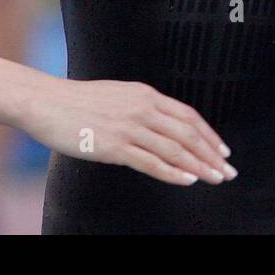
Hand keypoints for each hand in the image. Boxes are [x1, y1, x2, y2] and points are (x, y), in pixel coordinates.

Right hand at [28, 76, 236, 186]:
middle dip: (211, 154)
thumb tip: (162, 124)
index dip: (208, 134)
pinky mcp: (114, 146)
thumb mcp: (118, 95)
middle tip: (227, 170)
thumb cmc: (78, 101)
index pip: (187, 115)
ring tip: (215, 178)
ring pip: (174, 149)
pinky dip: (173, 172)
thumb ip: (141, 107)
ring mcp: (129, 127)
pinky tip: (188, 180)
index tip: (222, 150)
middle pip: (187, 133)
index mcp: (145, 94)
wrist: (46, 102)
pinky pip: (151, 162)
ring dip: (199, 165)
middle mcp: (142, 108)